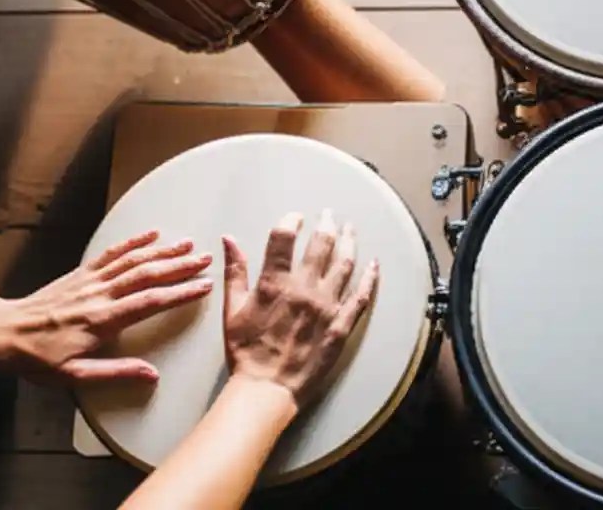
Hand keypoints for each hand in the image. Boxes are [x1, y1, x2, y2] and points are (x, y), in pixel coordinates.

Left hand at [0, 230, 213, 383]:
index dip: (181, 293)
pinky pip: (111, 254)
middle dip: (180, 266)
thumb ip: (115, 373)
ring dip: (163, 251)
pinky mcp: (81, 274)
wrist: (3, 333)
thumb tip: (151, 375)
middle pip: (147, 275)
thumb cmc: (37, 357)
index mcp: (102, 320)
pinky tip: (151, 234)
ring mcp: (90, 281)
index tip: (205, 285)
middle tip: (206, 259)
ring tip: (188, 244)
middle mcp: (99, 295)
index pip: (150, 302)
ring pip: (132, 260)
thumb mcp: (73, 375)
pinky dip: (132, 242)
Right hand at [222, 209, 378, 407]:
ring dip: (349, 242)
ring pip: (345, 264)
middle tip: (328, 214)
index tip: (295, 217)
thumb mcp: (232, 309)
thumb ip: (235, 272)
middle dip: (326, 224)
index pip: (285, 238)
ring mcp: (327, 307)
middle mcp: (305, 290)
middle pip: (321, 244)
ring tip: (350, 229)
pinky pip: (361, 296)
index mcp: (275, 284)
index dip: (290, 221)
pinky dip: (370, 278)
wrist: (267, 389)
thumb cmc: (246, 352)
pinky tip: (374, 264)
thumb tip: (229, 240)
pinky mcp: (341, 325)